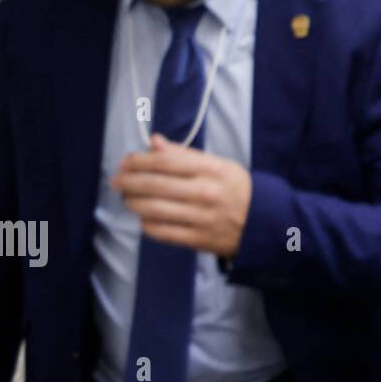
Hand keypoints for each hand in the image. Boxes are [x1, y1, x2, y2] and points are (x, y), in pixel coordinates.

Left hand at [111, 134, 251, 257]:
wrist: (264, 223)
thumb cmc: (237, 189)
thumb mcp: (218, 165)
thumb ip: (184, 154)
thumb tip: (154, 141)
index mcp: (212, 170)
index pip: (166, 162)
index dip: (140, 161)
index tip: (126, 161)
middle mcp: (205, 193)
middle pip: (155, 185)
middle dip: (129, 181)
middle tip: (117, 180)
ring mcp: (201, 218)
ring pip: (153, 209)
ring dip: (133, 202)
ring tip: (127, 198)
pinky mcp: (197, 239)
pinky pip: (161, 232)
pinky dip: (146, 223)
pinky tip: (145, 217)